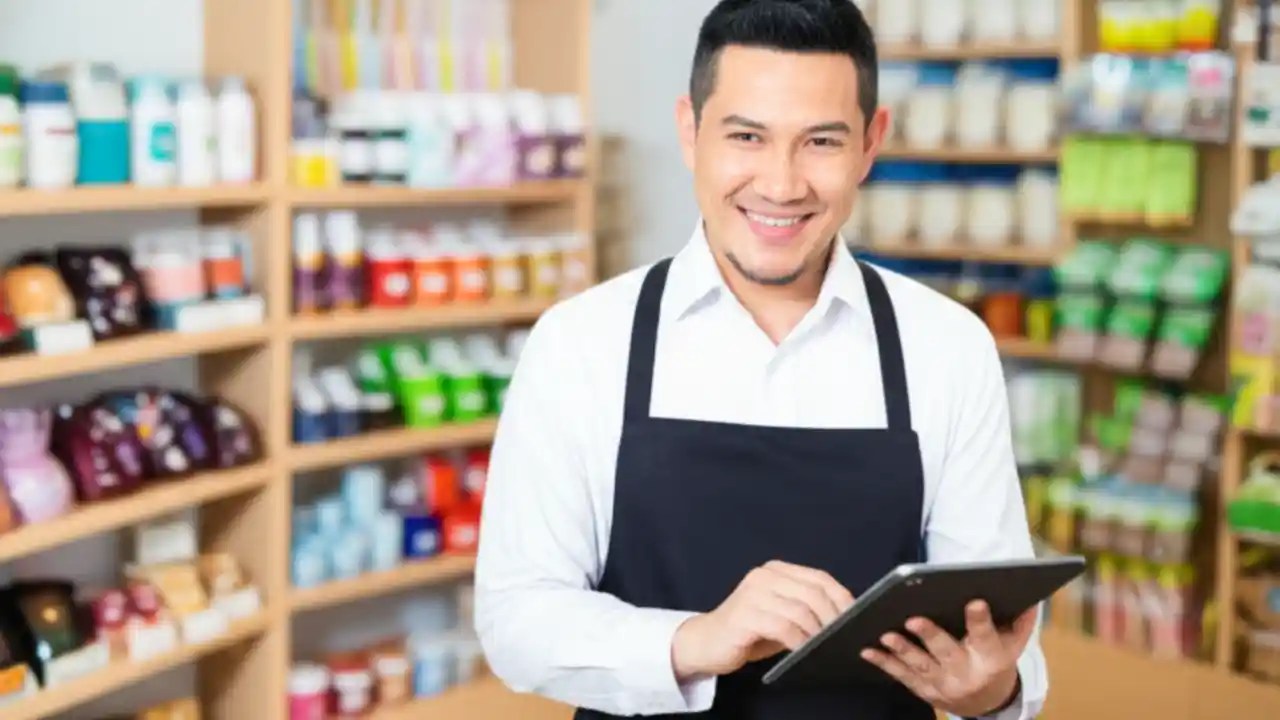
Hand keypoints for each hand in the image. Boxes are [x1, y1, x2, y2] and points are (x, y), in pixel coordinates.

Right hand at [671, 560, 854, 679]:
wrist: (705, 642)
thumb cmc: (749, 631)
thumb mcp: (782, 614)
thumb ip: (806, 609)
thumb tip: (845, 617)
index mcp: (776, 570)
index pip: (819, 578)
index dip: (842, 598)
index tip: (856, 618)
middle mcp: (764, 576)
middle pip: (813, 593)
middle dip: (833, 617)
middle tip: (843, 637)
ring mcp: (753, 594)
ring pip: (800, 610)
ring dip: (817, 632)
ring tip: (825, 647)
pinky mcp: (744, 615)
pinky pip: (783, 627)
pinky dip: (798, 641)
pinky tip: (803, 651)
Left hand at [861, 601, 1035, 717]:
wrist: (985, 703)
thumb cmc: (997, 662)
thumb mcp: (1013, 645)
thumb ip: (1021, 622)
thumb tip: (1030, 597)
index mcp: (991, 659)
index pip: (987, 637)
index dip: (980, 620)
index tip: (974, 601)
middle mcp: (966, 673)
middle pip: (947, 653)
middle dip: (930, 636)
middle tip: (913, 618)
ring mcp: (943, 684)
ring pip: (920, 665)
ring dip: (902, 649)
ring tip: (886, 634)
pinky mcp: (923, 689)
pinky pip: (902, 675)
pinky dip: (884, 663)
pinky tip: (867, 650)